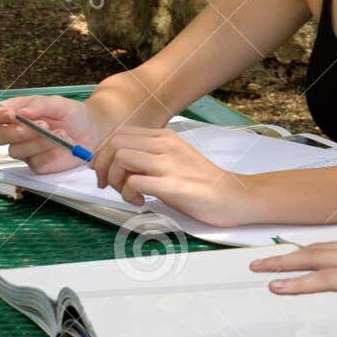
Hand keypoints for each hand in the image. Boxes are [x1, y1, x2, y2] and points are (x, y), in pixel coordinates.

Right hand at [0, 94, 106, 173]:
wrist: (93, 130)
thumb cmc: (72, 113)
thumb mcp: (57, 103)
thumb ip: (38, 105)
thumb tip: (19, 112)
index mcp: (13, 113)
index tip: (10, 114)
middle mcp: (14, 133)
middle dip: (18, 131)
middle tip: (42, 124)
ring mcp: (24, 151)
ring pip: (15, 151)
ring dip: (38, 141)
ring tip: (61, 132)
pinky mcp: (37, 165)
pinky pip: (34, 162)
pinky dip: (50, 153)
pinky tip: (63, 144)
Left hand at [90, 127, 258, 225]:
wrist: (234, 196)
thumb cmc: (204, 183)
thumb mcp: (175, 160)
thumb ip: (151, 157)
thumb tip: (120, 165)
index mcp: (165, 137)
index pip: (120, 134)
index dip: (104, 153)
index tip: (104, 171)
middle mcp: (165, 145)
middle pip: (114, 143)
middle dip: (102, 166)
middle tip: (108, 184)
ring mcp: (169, 164)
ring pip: (120, 158)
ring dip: (114, 179)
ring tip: (127, 194)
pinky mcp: (172, 185)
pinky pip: (134, 182)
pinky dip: (128, 194)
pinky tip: (141, 202)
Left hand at [249, 239, 336, 327]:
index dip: (311, 253)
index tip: (292, 257)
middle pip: (321, 250)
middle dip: (290, 255)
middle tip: (264, 261)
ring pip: (316, 260)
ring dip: (286, 265)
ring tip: (262, 271)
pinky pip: (324, 280)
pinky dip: (298, 283)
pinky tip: (281, 287)